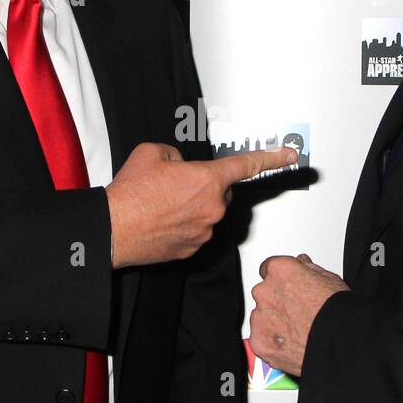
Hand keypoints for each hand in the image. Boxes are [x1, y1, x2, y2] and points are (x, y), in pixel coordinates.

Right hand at [106, 143, 296, 268]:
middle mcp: (212, 207)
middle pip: (218, 190)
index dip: (271, 157)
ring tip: (160, 205)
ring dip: (189, 206)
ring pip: (205, 212)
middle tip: (172, 186)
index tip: (289, 156)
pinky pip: (195, 231)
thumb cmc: (131, 193)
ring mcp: (205, 231)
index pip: (246, 164)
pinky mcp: (193, 249)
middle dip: (200, 185)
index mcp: (208, 179)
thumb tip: (181, 164)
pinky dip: (182, 225)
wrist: (114, 229)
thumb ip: (176, 155)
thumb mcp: (152, 153)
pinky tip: (161, 221)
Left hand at [249, 254, 348, 377]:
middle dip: (277, 301)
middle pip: (264, 293)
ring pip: (261, 317)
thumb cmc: (336, 311)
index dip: (281, 279)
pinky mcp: (259, 341)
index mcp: (279, 271)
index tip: (287, 286)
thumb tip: (302, 263)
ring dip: (273, 321)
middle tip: (297, 311)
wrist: (339, 342)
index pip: (269, 268)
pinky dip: (272, 341)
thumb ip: (308, 269)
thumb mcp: (329, 278)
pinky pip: (261, 338)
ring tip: (297, 330)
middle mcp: (264, 292)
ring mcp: (259, 317)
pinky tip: (290, 343)